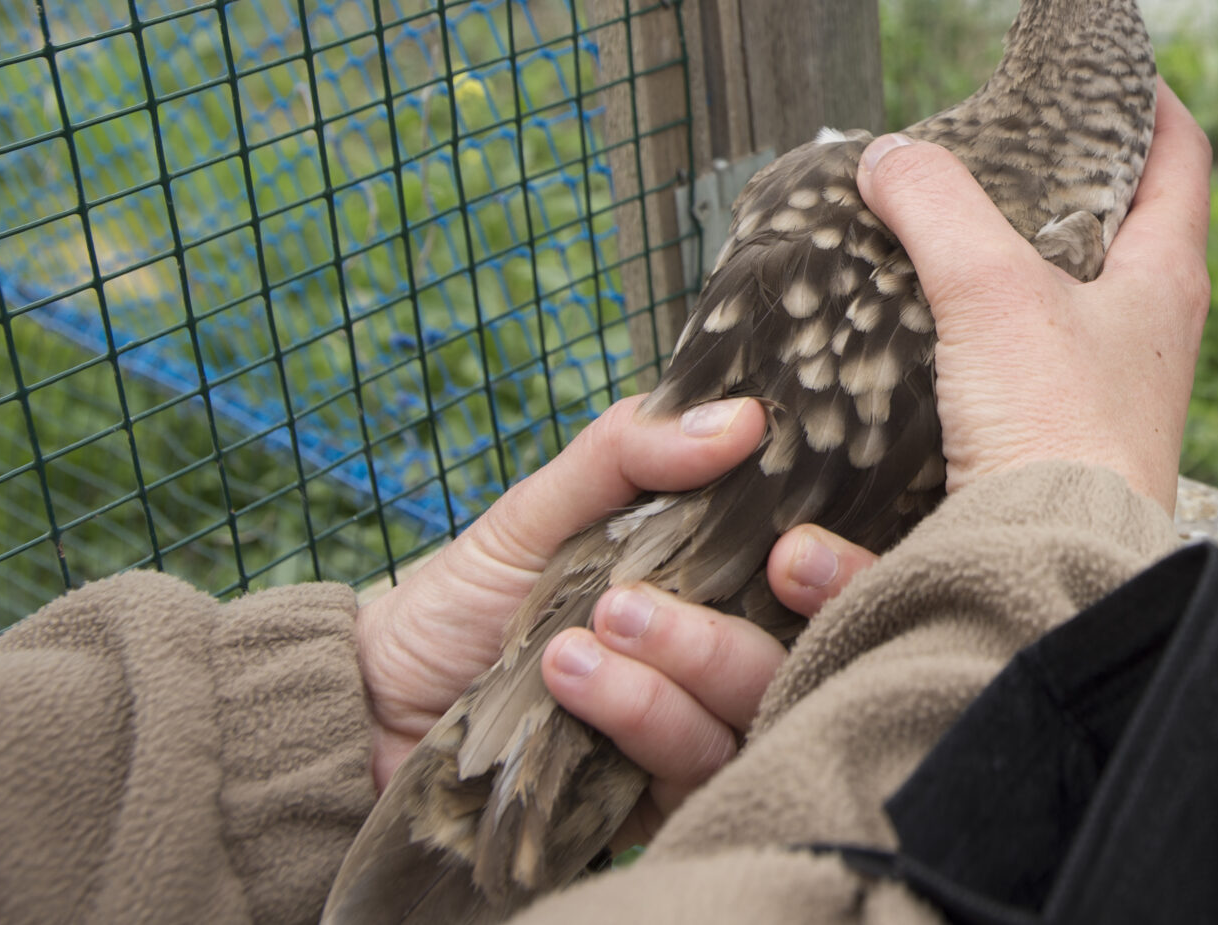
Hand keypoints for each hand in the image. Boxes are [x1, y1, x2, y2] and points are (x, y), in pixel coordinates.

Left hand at [352, 397, 880, 840]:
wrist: (376, 706)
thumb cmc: (469, 598)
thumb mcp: (541, 504)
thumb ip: (631, 453)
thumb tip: (745, 416)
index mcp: (724, 579)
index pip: (823, 574)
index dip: (840, 565)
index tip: (795, 542)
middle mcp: (730, 655)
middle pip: (802, 651)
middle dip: (744, 621)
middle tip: (670, 594)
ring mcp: (699, 729)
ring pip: (746, 709)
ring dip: (678, 660)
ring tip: (589, 626)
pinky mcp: (658, 800)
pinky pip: (688, 769)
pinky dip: (636, 714)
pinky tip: (569, 675)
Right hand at [854, 78, 1212, 511]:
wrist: (1053, 576)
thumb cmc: (1057, 434)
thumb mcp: (991, 291)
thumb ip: (938, 208)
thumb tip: (891, 157)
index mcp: (1168, 276)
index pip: (1180, 154)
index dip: (1147, 98)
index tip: (1103, 64)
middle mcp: (1152, 332)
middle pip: (1122, 221)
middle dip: (1061, 178)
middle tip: (994, 141)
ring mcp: (1111, 390)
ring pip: (1067, 294)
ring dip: (1011, 257)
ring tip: (941, 225)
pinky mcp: (1060, 442)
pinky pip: (1025, 360)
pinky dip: (980, 329)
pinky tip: (924, 324)